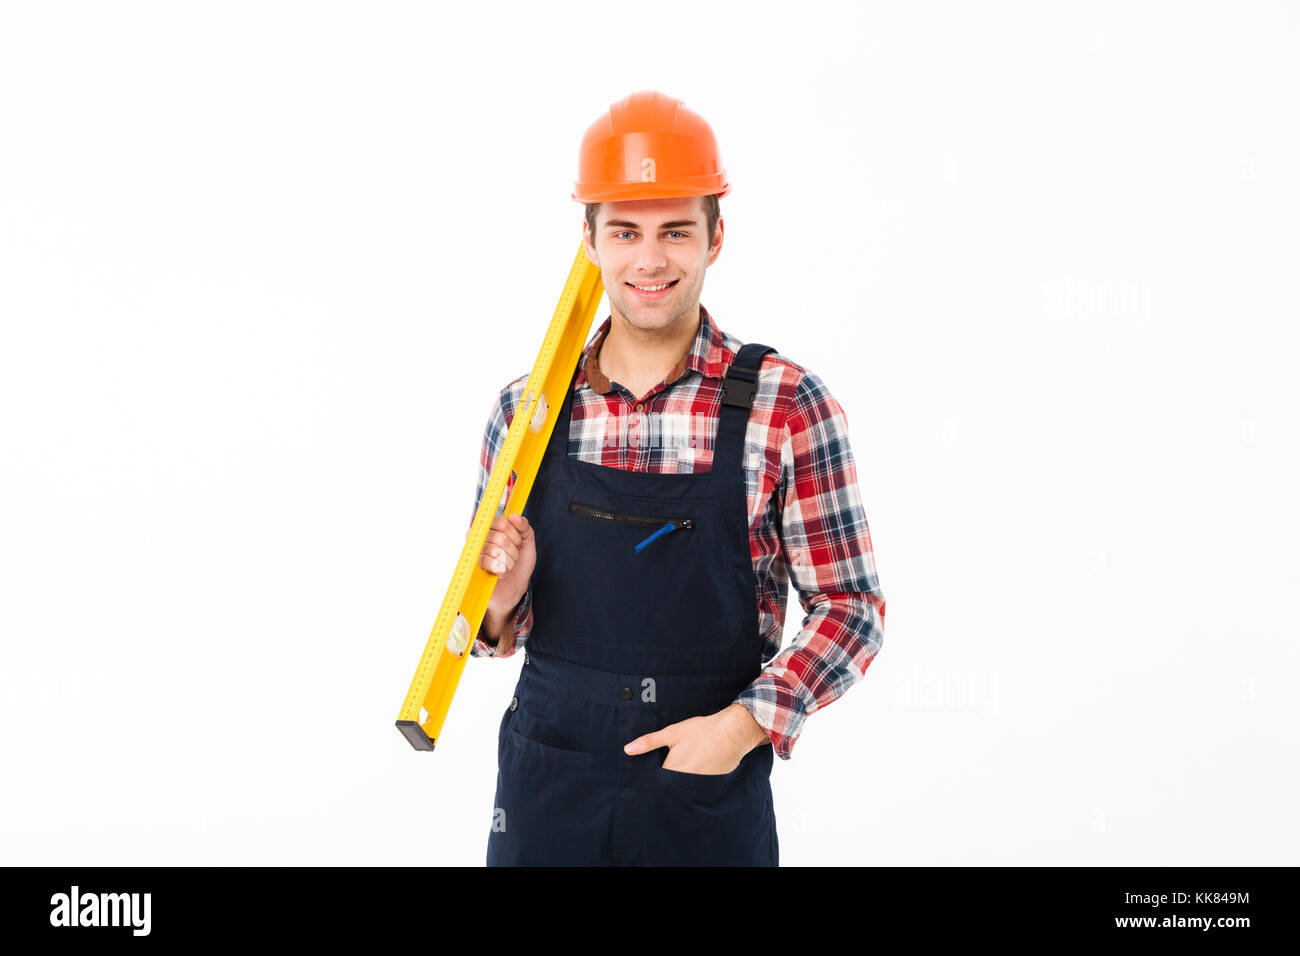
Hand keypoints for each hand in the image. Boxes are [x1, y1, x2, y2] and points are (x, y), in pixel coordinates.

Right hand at [470, 513, 534, 616]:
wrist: (515, 589)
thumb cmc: (518, 565)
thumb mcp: (527, 543)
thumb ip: (524, 527)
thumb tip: (515, 516)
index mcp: (492, 529)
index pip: (500, 521)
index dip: (513, 532)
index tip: (518, 541)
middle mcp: (480, 538)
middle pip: (500, 536)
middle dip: (513, 550)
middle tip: (513, 557)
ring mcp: (475, 552)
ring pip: (495, 549)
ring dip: (508, 561)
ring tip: (507, 566)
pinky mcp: (472, 567)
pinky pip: (487, 561)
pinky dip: (501, 569)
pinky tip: (501, 573)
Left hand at [623, 704, 768, 774]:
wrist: (732, 732)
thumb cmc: (701, 731)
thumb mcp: (672, 733)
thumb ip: (649, 742)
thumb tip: (628, 749)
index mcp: (672, 770)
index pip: (656, 781)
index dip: (653, 778)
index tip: (651, 775)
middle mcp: (685, 782)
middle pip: (670, 786)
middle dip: (668, 780)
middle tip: (673, 765)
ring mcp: (699, 785)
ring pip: (684, 786)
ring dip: (682, 781)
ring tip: (687, 765)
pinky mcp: (711, 785)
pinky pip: (698, 787)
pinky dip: (696, 780)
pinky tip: (699, 767)